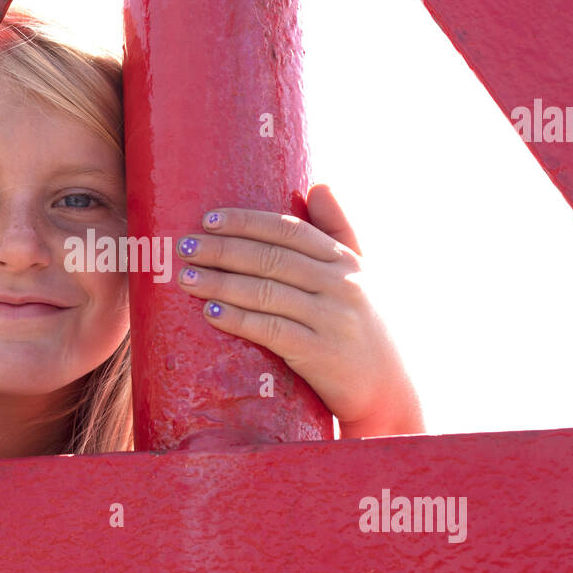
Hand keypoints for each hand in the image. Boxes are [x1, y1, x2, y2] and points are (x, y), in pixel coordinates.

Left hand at [174, 184, 419, 431]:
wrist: (387, 388)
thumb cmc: (363, 326)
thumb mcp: (361, 274)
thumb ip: (339, 229)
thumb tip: (319, 184)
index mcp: (346, 260)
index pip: (289, 231)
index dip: (247, 223)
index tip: (209, 219)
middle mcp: (342, 284)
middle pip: (272, 259)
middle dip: (223, 250)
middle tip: (185, 246)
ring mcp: (332, 319)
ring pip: (267, 292)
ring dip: (221, 283)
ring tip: (187, 277)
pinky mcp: (321, 354)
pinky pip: (271, 331)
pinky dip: (238, 319)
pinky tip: (211, 312)